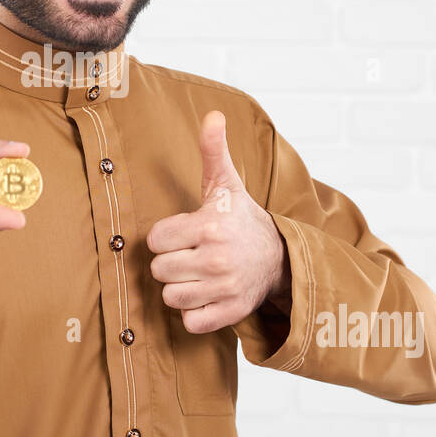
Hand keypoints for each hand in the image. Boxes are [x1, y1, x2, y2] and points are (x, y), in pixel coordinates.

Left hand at [146, 111, 288, 333]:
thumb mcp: (226, 184)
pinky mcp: (230, 313)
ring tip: (195, 274)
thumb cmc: (241, 219)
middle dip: (170, 263)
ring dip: (179, 288)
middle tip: (189, 254)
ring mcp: (224, 288)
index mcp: (210, 226)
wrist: (279, 257)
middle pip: (159, 271)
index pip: (156, 240)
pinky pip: (190, 322)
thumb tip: (213, 115)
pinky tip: (204, 295)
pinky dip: (193, 313)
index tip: (182, 233)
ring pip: (170, 298)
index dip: (166, 237)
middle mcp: (216, 259)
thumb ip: (212, 151)